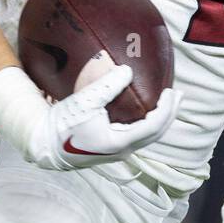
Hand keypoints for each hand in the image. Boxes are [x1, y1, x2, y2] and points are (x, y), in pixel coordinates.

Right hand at [33, 65, 179, 169]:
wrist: (45, 146)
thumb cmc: (63, 125)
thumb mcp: (84, 102)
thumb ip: (107, 86)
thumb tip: (128, 71)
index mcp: (119, 142)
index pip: (153, 126)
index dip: (166, 109)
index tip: (171, 91)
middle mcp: (122, 150)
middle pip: (156, 133)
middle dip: (170, 114)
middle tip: (178, 94)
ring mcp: (117, 151)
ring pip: (148, 136)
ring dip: (161, 119)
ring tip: (168, 102)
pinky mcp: (112, 148)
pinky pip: (138, 135)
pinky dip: (149, 123)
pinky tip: (147, 110)